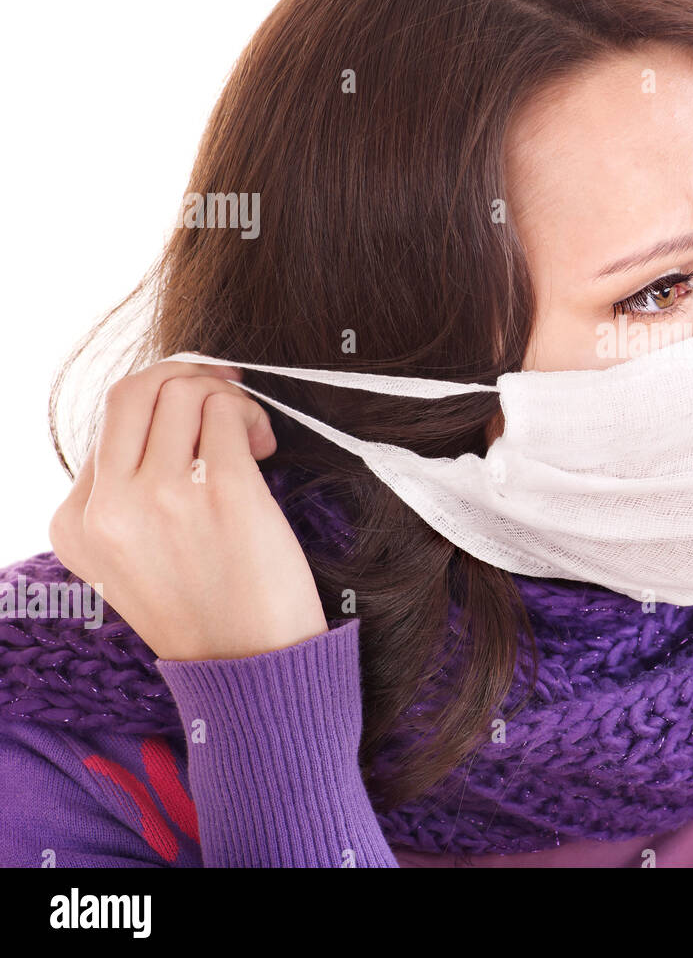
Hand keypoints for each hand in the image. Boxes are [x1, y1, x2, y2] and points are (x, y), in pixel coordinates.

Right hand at [48, 360, 326, 660]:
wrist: (252, 668)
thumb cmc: (207, 608)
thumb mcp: (129, 559)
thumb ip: (125, 494)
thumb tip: (165, 413)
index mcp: (75, 523)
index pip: (106, 424)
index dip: (159, 406)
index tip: (196, 418)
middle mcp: (107, 507)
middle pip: (133, 390)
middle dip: (186, 376)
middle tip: (226, 395)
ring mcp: (161, 496)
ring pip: (182, 390)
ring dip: (227, 397)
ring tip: (252, 436)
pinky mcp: (221, 491)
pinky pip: (227, 413)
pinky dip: (251, 415)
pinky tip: (265, 447)